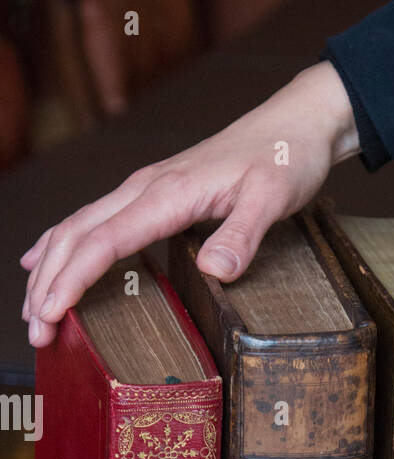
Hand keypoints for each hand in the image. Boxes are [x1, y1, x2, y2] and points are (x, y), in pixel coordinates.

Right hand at [21, 61, 358, 346]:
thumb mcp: (274, 198)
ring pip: (78, 227)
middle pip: (78, 236)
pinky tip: (43, 263)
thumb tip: (213, 270)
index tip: (52, 314)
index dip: (73, 279)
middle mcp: (146, 188)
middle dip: (48, 285)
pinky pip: (95, 221)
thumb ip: (242, 235)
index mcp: (169, 193)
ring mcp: (146, 189)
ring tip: (33, 313)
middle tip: (36, 335)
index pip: (105, 240)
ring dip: (49, 269)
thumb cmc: (284, 158)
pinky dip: (64, 246)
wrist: (294, 124)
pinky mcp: (154, 194)